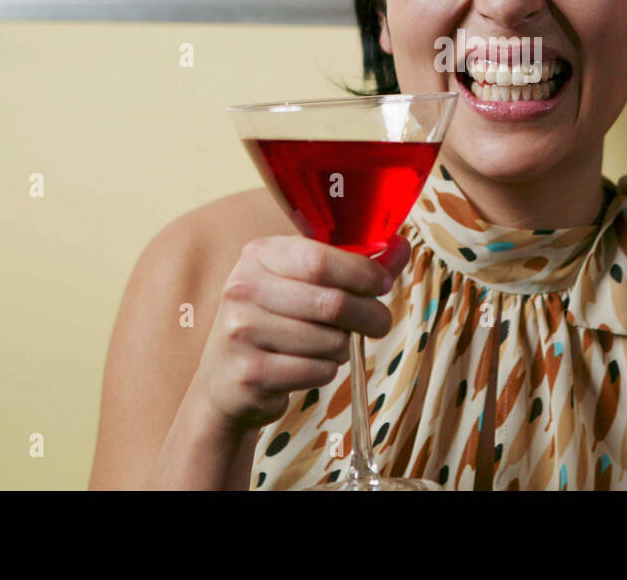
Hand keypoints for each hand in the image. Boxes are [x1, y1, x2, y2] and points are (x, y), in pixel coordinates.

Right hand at [188, 233, 410, 433]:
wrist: (225, 380)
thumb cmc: (276, 322)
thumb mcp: (306, 284)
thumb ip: (355, 267)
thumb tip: (401, 245)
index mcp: (258, 255)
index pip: (320, 259)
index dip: (362, 273)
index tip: (382, 285)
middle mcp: (242, 288)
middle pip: (331, 303)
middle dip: (369, 316)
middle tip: (379, 323)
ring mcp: (241, 332)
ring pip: (329, 341)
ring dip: (343, 347)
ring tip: (328, 345)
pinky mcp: (248, 373)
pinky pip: (316, 372)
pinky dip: (325, 371)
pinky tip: (306, 366)